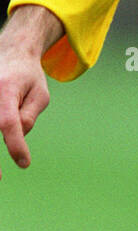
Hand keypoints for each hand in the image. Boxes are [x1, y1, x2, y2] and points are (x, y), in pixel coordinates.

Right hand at [0, 5, 59, 176]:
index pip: (8, 123)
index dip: (15, 145)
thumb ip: (28, 117)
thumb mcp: (39, 95)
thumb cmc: (28, 76)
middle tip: (0, 178)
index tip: (24, 163)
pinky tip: (1, 158)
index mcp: (6, 90)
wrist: (11, 52)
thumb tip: (17, 137)